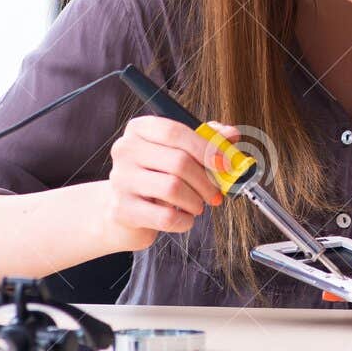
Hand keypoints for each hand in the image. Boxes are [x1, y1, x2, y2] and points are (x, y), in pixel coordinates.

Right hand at [102, 116, 238, 248]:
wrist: (126, 210)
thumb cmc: (157, 176)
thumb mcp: (178, 153)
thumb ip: (206, 140)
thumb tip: (230, 134)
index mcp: (140, 129)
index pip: (175, 132)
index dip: (206, 148)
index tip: (225, 163)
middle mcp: (125, 150)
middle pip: (178, 161)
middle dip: (206, 181)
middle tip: (216, 193)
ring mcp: (121, 179)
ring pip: (172, 188)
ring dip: (196, 201)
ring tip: (198, 205)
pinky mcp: (122, 209)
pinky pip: (165, 217)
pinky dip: (184, 221)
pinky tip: (184, 218)